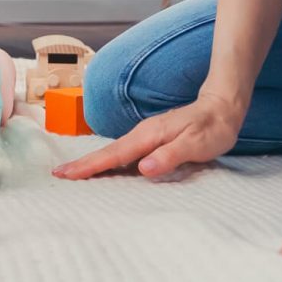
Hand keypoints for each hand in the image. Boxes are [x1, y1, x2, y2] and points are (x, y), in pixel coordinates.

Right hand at [51, 91, 243, 178]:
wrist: (223, 107)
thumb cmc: (213, 127)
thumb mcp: (197, 144)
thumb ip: (169, 156)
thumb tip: (143, 168)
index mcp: (149, 135)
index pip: (114, 154)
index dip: (90, 166)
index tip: (66, 174)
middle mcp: (143, 134)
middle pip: (108, 152)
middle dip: (83, 164)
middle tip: (58, 174)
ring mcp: (146, 136)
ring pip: (114, 152)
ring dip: (93, 163)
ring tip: (74, 173)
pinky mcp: (151, 140)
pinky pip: (125, 153)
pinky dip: (109, 161)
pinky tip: (105, 168)